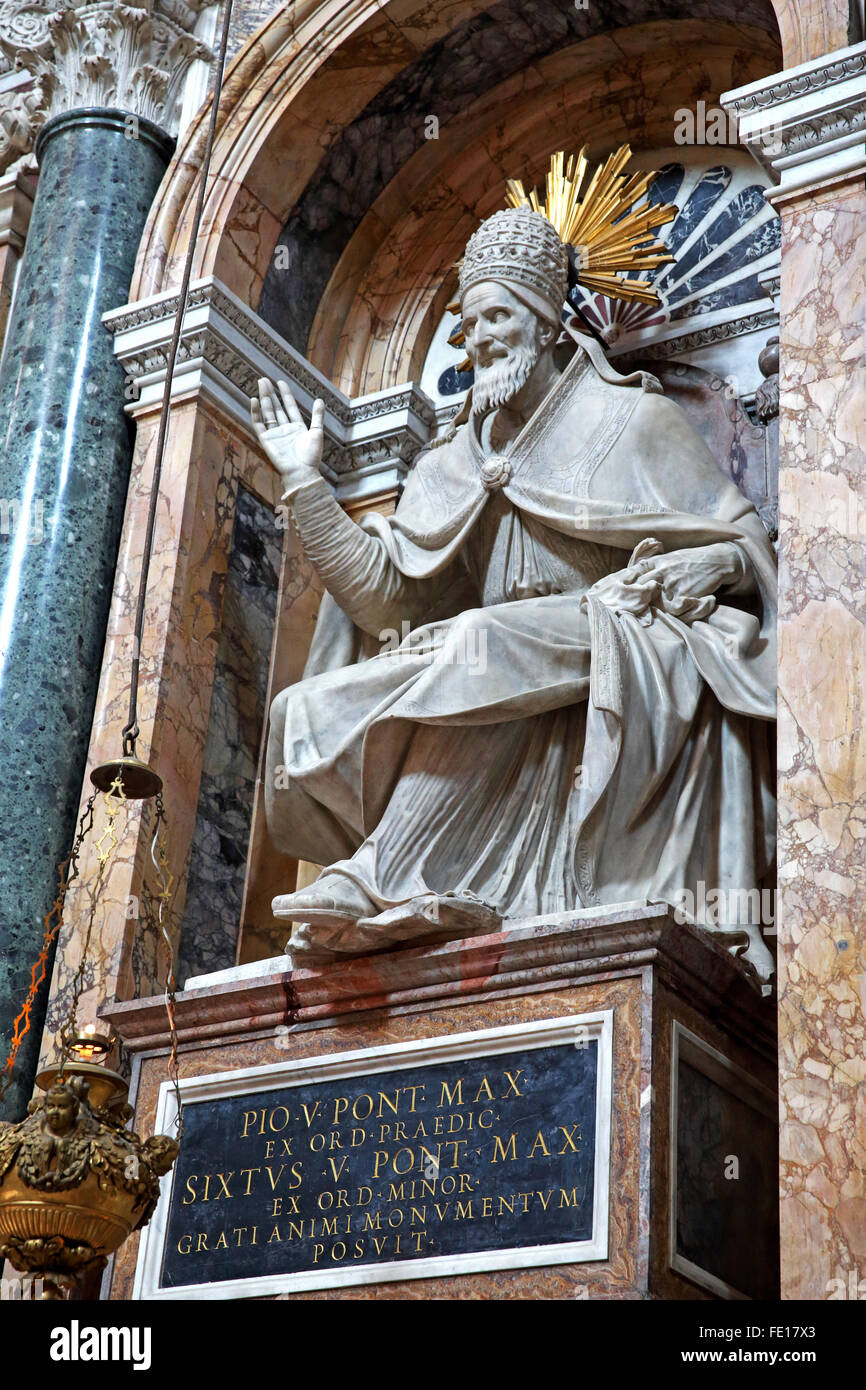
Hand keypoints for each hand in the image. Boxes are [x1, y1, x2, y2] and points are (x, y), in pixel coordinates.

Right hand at [250, 378, 323, 492]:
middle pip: (276, 407)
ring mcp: (275, 434)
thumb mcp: (317, 432)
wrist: (302, 471)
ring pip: (267, 412)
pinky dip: (255, 412)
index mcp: (297, 427)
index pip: (289, 406)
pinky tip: (254, 399)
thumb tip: (320, 400)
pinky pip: (258, 423)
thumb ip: (317, 416)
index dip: (285, 394)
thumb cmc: (311, 456)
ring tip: (260, 383)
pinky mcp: (266, 439)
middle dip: (270, 393)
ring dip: (263, 398)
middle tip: (264, 379)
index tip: (280, 382)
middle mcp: (285, 429)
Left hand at [586, 539, 741, 625]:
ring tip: (629, 621)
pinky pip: (668, 609)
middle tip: (604, 613)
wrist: (716, 560)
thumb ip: (646, 569)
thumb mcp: (664, 560)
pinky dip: (665, 616)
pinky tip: (659, 620)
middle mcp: (657, 572)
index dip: (609, 587)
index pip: (624, 576)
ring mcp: (669, 583)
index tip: (594, 596)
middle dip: (619, 603)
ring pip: (648, 602)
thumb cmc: (687, 563)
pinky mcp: (682, 594)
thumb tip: (625, 580)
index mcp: (651, 564)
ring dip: (639, 612)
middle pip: (631, 590)